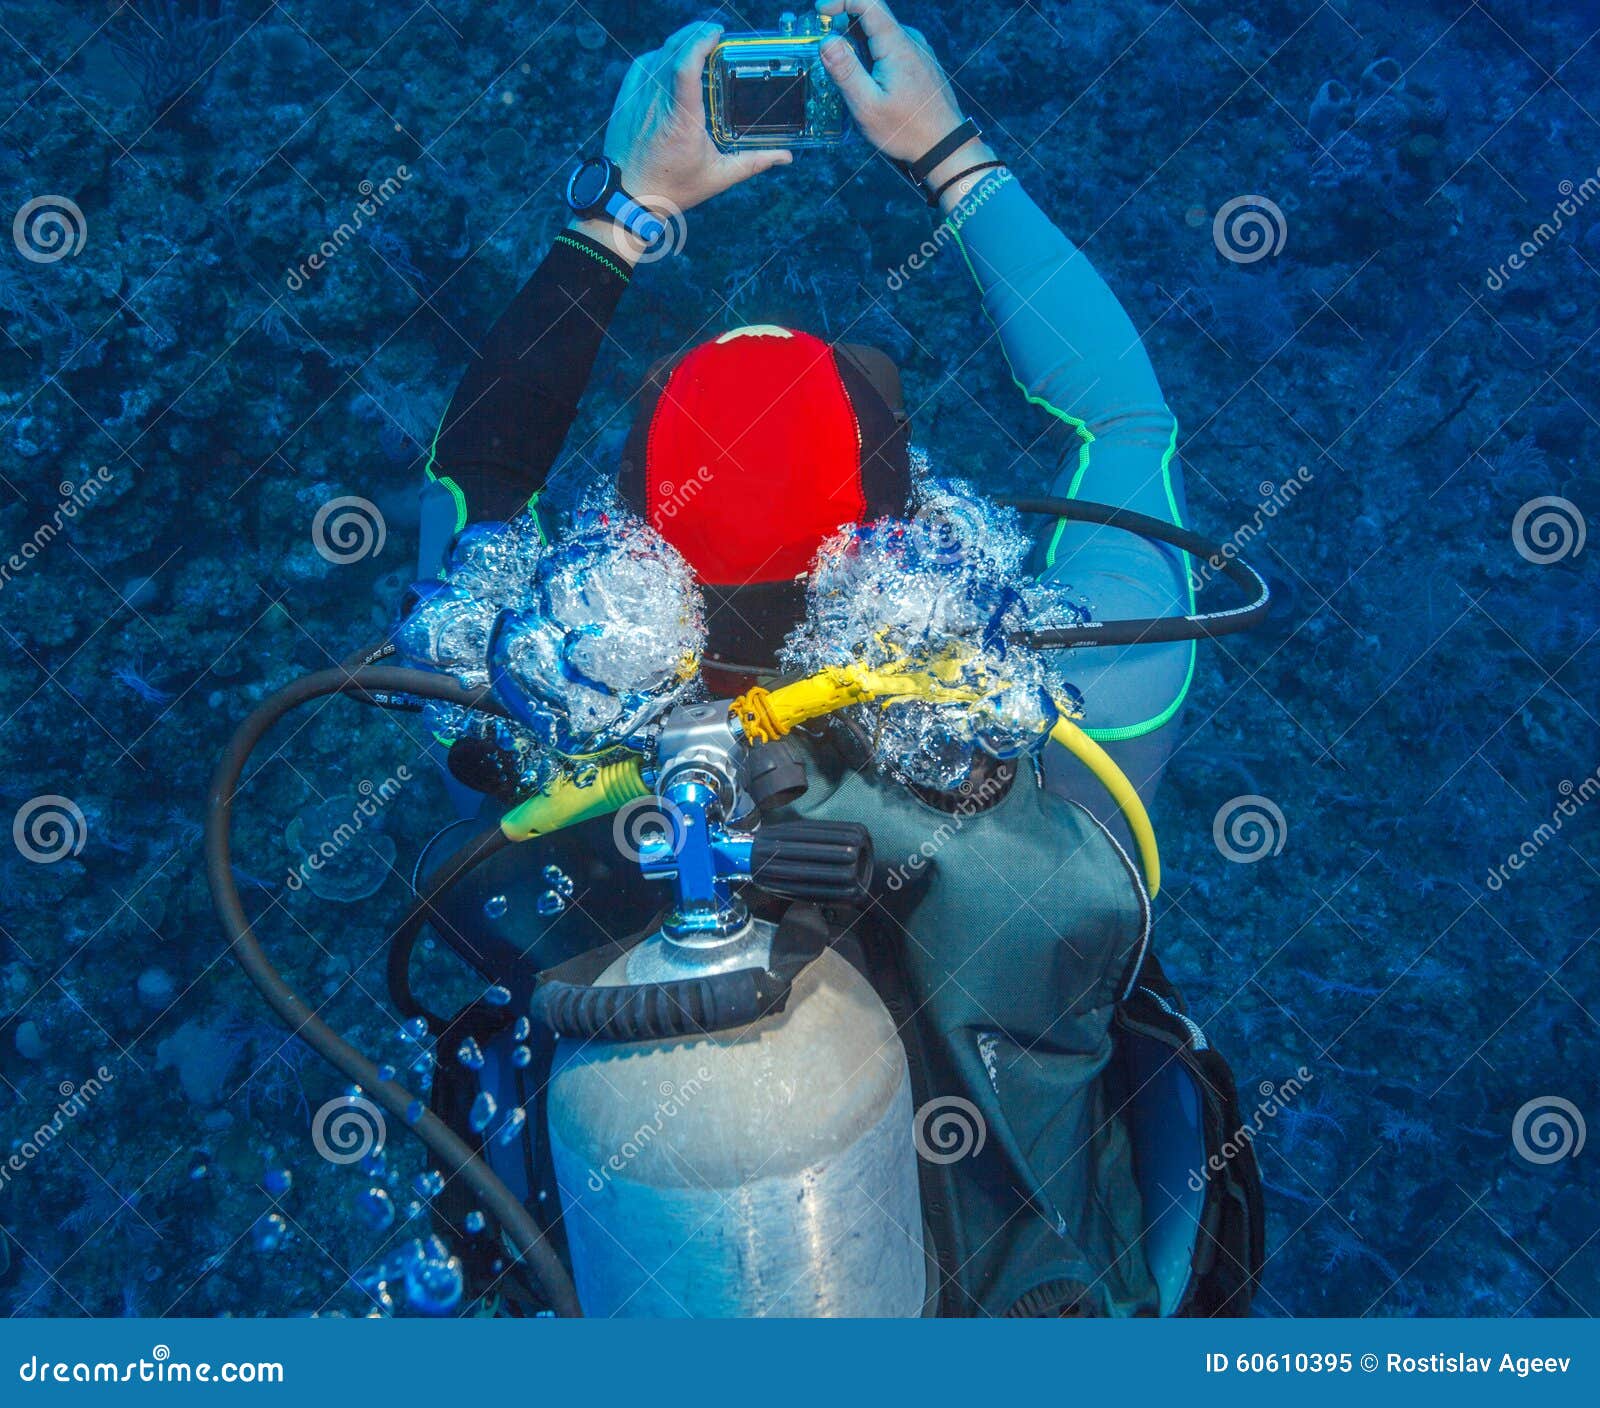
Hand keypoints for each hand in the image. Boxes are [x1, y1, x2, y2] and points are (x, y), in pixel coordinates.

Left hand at [593, 21, 791, 217]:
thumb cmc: (672, 188)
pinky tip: (673, 60)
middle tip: (714, 35)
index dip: (701, 41)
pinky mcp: (626, 98)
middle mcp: (657, 102)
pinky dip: (661, 55)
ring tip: (698, 45)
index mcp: (681, 119)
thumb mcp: (717, 177)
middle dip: (695, 34)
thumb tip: (785, 157)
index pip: (686, 65)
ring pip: (659, 53)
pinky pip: (644, 63)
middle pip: (674, 49)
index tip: (718, 34)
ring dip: (680, 43)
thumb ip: (752, 162)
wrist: (627, 197)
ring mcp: (638, 98)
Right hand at [816, 0, 968, 162]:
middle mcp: (911, 40)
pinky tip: (867, 81)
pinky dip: (872, 54)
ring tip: (846, 74)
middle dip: (843, 25)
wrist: (945, 148)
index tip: (819, 12)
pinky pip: (891, 48)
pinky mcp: (920, 64)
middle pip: (871, 16)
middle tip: (825, 51)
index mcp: (897, 44)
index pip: (867, 2)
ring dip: (857, 43)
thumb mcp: (868, 106)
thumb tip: (827, 40)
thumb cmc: (907, 131)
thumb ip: (846, 70)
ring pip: (880, 33)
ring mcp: (918, 51)